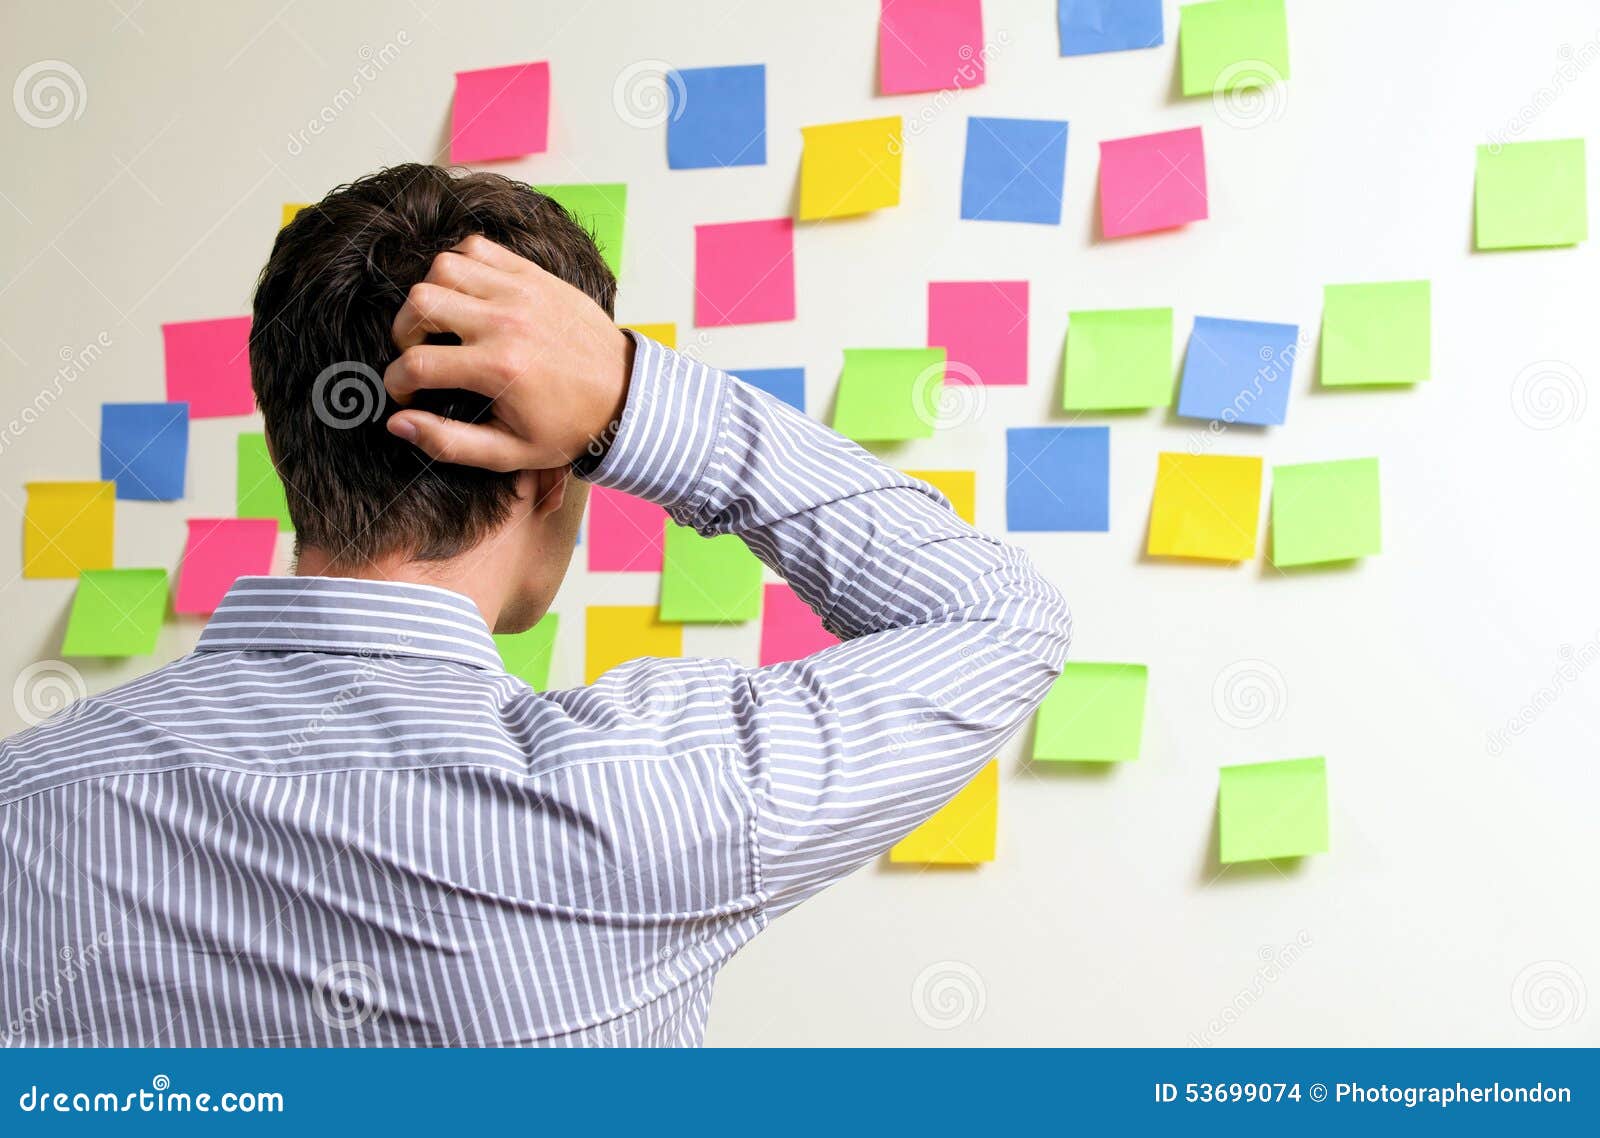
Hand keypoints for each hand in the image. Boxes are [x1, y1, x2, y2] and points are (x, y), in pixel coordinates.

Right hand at [383, 234, 632, 470]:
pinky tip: (467, 297)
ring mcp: (522, 291)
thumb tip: (397, 422)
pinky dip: (461, 265)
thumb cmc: (568, 428)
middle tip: (419, 353)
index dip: (396, 381)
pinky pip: (478, 247)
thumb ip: (448, 442)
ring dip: (431, 294)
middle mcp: (508, 322)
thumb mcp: (510, 452)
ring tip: (442, 324)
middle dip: (403, 332)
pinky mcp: (534, 275)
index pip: (416, 363)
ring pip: (444, 266)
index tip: (405, 391)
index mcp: (500, 369)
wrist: (625, 396)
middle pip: (421, 302)